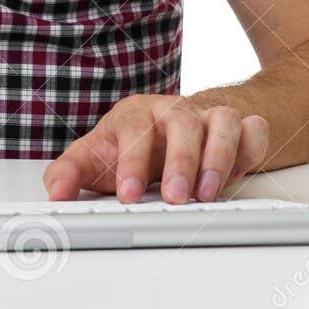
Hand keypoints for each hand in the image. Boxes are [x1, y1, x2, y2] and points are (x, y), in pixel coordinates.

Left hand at [41, 95, 268, 204]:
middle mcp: (173, 111)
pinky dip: (253, 145)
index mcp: (136, 114)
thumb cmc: (128, 146)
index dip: (131, 161)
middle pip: (182, 123)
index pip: (134, 128)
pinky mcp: (237, 130)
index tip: (127, 194)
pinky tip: (244, 167)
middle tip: (173, 196)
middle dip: (179, 161)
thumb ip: (70, 172)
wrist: (163, 131)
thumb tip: (55, 191)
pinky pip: (253, 129)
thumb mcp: (94, 157)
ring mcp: (207, 118)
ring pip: (222, 122)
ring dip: (218, 157)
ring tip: (207, 193)